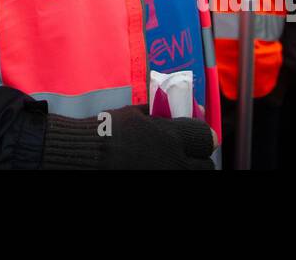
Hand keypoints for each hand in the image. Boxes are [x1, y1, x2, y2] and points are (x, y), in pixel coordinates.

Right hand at [99, 106, 215, 169]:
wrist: (89, 155)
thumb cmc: (108, 130)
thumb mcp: (135, 113)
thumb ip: (159, 112)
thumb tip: (176, 109)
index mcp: (171, 137)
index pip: (206, 137)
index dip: (203, 136)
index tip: (198, 136)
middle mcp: (175, 161)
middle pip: (206, 165)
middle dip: (198, 158)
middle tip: (187, 154)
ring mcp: (167, 175)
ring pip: (192, 176)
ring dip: (187, 168)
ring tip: (173, 163)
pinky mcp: (158, 186)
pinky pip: (176, 180)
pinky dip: (170, 173)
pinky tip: (158, 168)